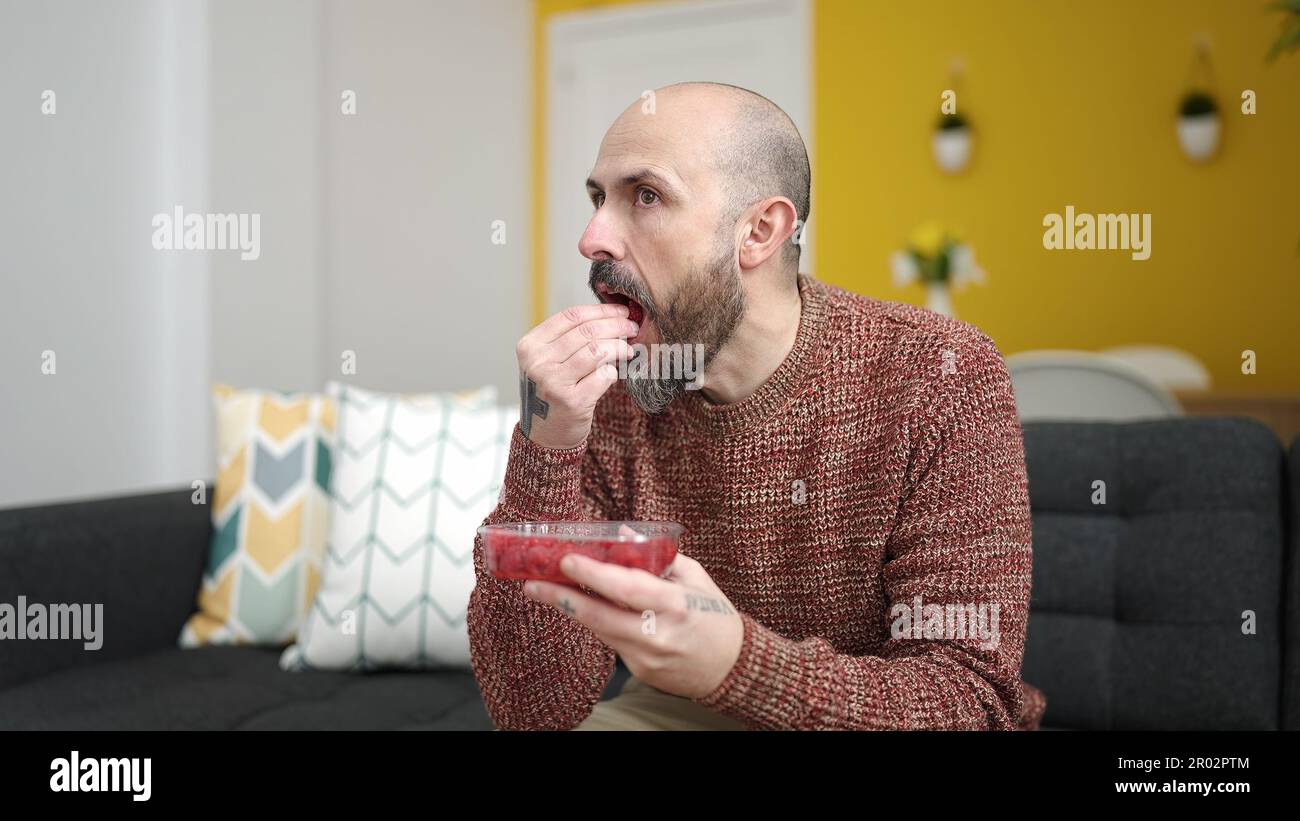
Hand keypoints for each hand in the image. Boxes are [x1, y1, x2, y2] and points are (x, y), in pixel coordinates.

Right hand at [516, 303, 637, 449]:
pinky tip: (613, 373)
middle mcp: (538, 363)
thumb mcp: (547, 362)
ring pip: (598, 351)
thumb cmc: (551, 392)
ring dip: (619, 347)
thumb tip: (612, 316)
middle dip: (616, 326)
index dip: (601, 311)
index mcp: (530, 346)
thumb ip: (569, 339)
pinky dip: (614, 372)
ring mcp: (553, 382)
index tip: (621, 312)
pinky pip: (605, 375)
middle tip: (632, 328)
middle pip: (587, 332)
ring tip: (628, 350)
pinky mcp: (573, 401)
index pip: (571, 317)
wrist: (546, 436)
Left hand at [522, 552, 743, 699]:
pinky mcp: (639, 671)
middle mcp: (657, 633)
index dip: (593, 575)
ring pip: (599, 630)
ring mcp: (646, 656)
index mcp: (676, 603)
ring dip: (572, 608)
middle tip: (533, 582)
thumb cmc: (715, 616)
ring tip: (545, 590)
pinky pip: (610, 641)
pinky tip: (584, 608)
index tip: (567, 560)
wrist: (731, 667)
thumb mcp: (695, 577)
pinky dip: (597, 623)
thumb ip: (659, 556)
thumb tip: (622, 537)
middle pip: (599, 616)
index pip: (626, 588)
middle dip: (561, 598)